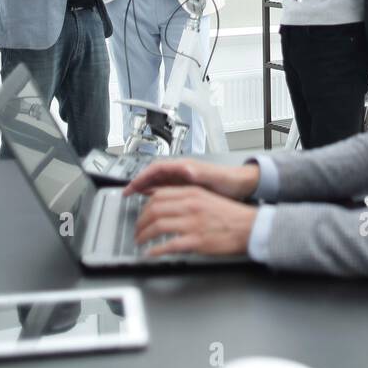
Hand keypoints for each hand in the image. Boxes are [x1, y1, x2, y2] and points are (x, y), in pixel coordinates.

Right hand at [124, 158, 259, 200]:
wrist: (241, 184)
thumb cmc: (228, 179)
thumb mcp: (211, 177)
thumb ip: (197, 173)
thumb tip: (184, 170)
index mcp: (184, 167)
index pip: (156, 169)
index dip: (141, 177)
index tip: (131, 186)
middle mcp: (181, 171)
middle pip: (153, 175)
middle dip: (138, 183)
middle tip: (126, 193)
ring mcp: (183, 179)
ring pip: (158, 182)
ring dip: (145, 188)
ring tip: (133, 197)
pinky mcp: (187, 187)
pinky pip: (166, 189)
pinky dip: (156, 194)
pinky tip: (152, 201)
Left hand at [133, 185, 256, 255]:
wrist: (248, 227)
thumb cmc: (230, 216)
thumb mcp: (206, 198)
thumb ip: (187, 198)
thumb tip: (167, 203)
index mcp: (192, 193)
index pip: (159, 195)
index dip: (145, 206)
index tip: (141, 213)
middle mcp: (190, 206)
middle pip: (154, 209)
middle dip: (140, 222)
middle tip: (137, 230)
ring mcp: (192, 223)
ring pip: (157, 226)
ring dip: (143, 235)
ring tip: (140, 241)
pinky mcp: (196, 240)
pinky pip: (168, 245)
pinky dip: (155, 250)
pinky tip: (150, 253)